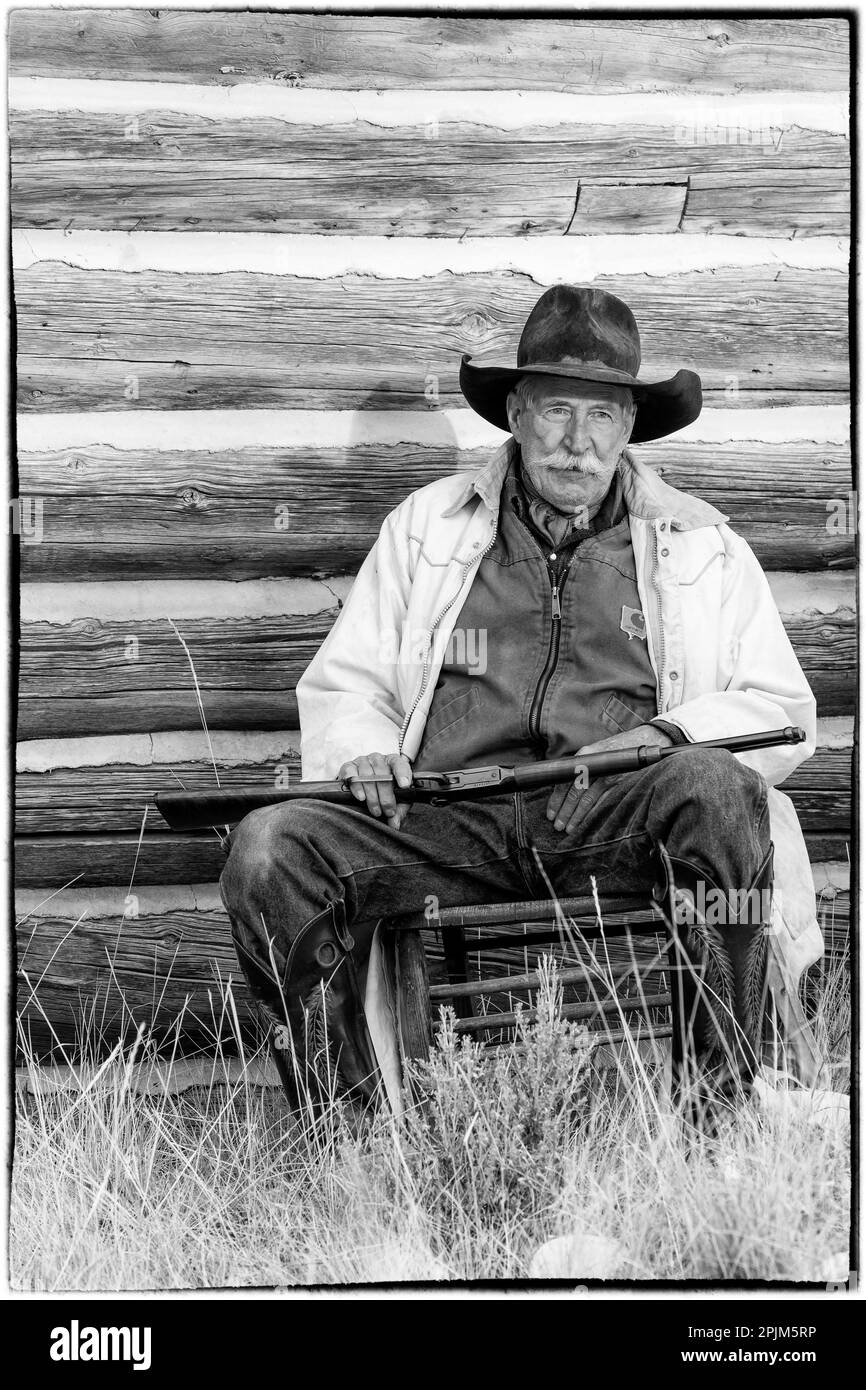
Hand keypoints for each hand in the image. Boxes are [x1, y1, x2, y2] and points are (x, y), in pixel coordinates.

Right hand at [337, 752, 413, 829]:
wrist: (360, 786)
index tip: (405, 785)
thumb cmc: (383, 791)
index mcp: (393, 762)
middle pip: (382, 774)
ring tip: (375, 810)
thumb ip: (398, 810)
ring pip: (367, 776)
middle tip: (387, 811)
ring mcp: (362, 761)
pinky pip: (351, 774)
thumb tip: (395, 824)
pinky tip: (361, 797)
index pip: (399, 764)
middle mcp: (378, 759)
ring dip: (372, 795)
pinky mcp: (348, 767)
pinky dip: (356, 787)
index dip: (402, 774)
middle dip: (386, 795)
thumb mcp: (395, 799)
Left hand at [546, 723, 673, 832]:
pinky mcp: (621, 782)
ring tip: (570, 829)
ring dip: (578, 816)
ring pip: (588, 800)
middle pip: (574, 793)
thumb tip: (568, 788)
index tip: (551, 814)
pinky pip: (605, 801)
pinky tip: (590, 823)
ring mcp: (607, 774)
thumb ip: (584, 766)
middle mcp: (593, 765)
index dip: (556, 799)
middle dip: (565, 812)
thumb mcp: (597, 751)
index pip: (564, 780)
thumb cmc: (619, 748)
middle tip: (558, 827)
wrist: (646, 739)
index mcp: (584, 756)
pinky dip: (596, 813)